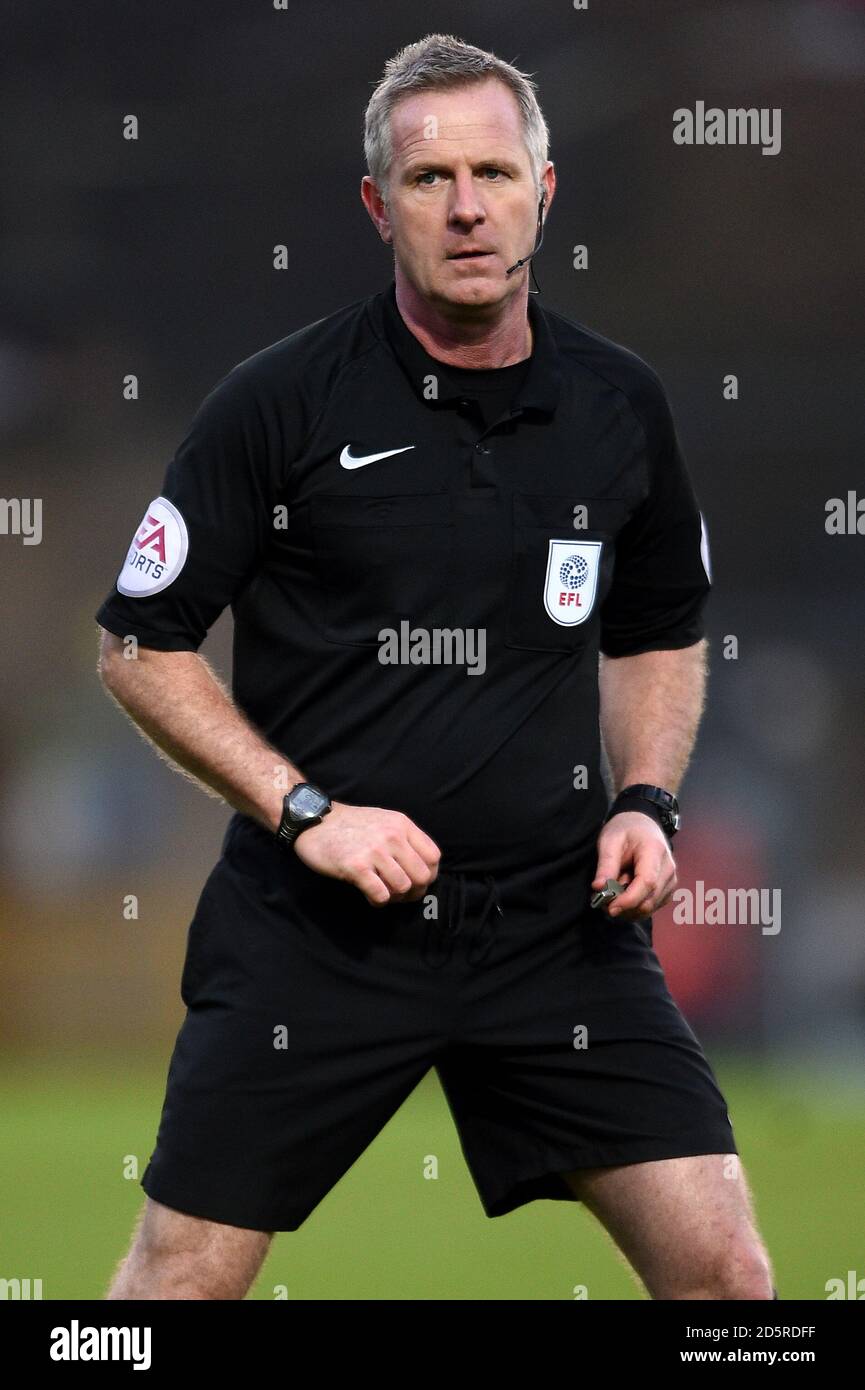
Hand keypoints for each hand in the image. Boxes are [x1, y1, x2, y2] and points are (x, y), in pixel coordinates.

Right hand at [292, 801, 441, 906]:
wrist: (314, 820)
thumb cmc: (350, 825)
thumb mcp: (384, 821)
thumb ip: (405, 839)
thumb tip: (424, 870)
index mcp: (402, 824)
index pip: (434, 857)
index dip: (429, 875)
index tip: (416, 881)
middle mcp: (392, 836)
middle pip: (423, 876)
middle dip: (414, 891)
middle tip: (400, 893)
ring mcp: (374, 851)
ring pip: (403, 887)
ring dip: (394, 897)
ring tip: (382, 892)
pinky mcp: (356, 867)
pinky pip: (380, 895)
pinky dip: (377, 901)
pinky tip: (368, 894)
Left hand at [591, 811, 675, 921]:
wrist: (641, 826)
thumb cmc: (625, 830)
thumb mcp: (609, 841)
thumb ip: (606, 865)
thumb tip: (599, 888)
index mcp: (654, 851)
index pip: (647, 882)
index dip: (629, 900)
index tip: (610, 907)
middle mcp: (668, 868)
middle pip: (649, 900)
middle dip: (624, 906)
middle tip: (602, 900)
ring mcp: (671, 880)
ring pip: (649, 907)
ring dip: (628, 908)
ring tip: (613, 891)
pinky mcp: (668, 889)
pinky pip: (651, 907)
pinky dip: (634, 907)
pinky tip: (624, 894)